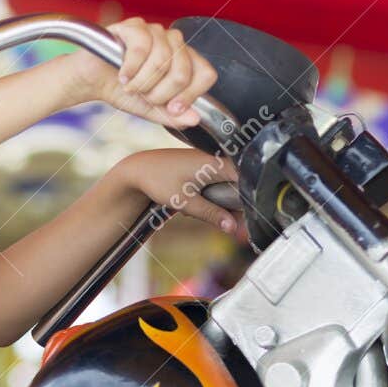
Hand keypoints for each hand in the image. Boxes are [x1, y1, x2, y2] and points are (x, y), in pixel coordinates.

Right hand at [63, 17, 217, 126]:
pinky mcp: (134, 26)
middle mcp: (174, 43)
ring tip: (129, 85)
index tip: (172, 108)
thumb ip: (172, 115)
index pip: (206, 74)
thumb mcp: (149, 109)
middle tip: (143, 95)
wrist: (91, 81)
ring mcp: (155, 31)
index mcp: (183, 61)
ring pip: (163, 60)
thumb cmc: (120, 90)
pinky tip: (122, 75)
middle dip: (160, 93)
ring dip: (142, 82)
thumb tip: (194, 119)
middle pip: (183, 72)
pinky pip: (142, 47)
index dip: (191, 95)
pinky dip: (130, 68)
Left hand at [115, 148, 240, 232]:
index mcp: (218, 163)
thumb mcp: (185, 201)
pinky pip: (216, 184)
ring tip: (191, 207)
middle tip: (214, 218)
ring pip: (227, 187)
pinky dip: (207, 196)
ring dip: (215, 202)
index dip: (248, 200)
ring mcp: (211, 162)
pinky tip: (189, 201)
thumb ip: (211, 214)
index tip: (239, 217)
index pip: (248, 180)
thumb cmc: (158, 180)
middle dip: (229, 205)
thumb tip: (233, 227)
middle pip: (240, 186)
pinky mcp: (204, 167)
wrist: (138, 169)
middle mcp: (218, 159)